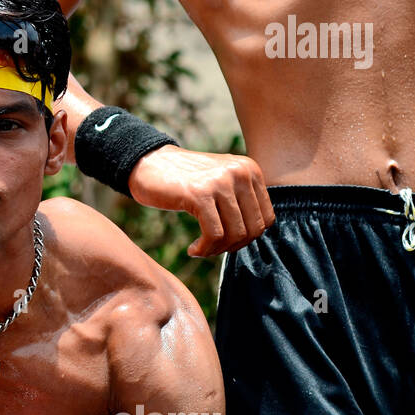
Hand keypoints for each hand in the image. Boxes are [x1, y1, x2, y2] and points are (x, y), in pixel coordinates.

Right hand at [128, 144, 274, 256]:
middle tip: (211, 248)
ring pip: (235, 234)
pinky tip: (193, 250)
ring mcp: (220, 182)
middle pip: (253, 229)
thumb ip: (242, 200)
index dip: (247, 238)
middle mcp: (240, 173)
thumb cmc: (184, 180)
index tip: (224, 241)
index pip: (266, 219)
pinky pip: (214, 235)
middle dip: (232, 247)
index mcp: (250, 170)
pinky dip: (205, 249)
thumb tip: (257, 234)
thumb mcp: (222, 182)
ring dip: (217, 250)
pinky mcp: (200, 194)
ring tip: (201, 249)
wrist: (149, 164)